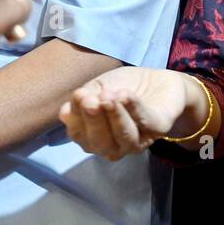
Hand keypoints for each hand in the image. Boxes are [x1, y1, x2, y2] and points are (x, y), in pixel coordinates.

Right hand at [60, 67, 204, 159]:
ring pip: (124, 138)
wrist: (157, 79)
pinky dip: (134, 108)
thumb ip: (84, 99)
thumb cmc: (123, 87)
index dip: (76, 117)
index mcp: (94, 136)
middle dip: (94, 121)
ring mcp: (138, 141)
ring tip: (108, 97)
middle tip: (91, 100)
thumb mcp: (98, 87)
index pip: (79, 133)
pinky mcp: (158, 129)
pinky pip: (145, 121)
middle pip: (99, 142)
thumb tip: (65, 112)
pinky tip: (124, 95)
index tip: (79, 95)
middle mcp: (114, 145)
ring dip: (114, 117)